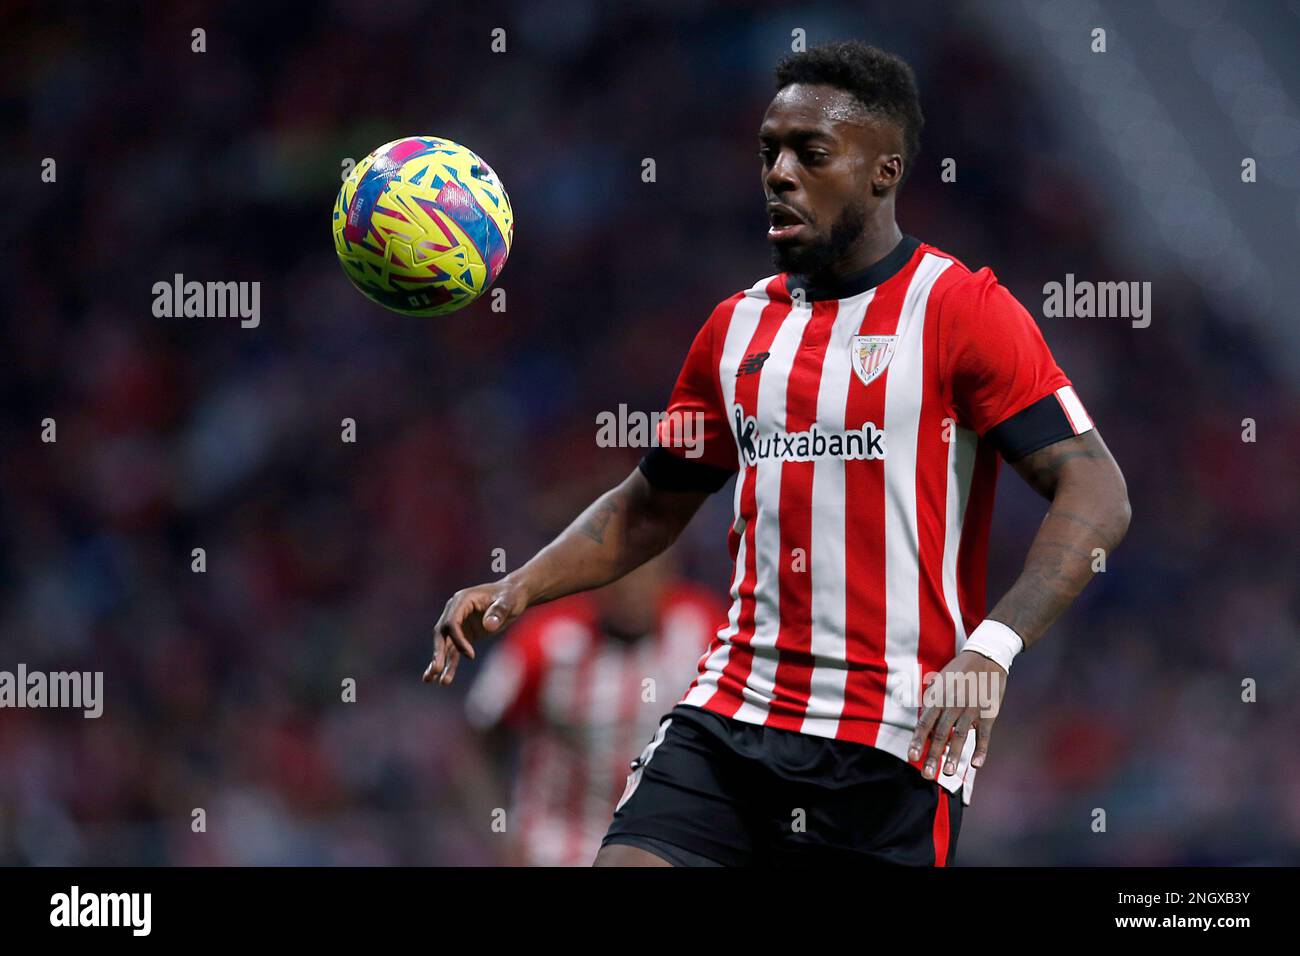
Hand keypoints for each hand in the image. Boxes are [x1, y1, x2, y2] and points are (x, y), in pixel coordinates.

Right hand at [423, 579, 528, 685]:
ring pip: (444, 645)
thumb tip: (488, 625)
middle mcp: (455, 611)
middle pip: (441, 633)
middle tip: (436, 670)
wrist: (513, 595)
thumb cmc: (511, 596)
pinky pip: (453, 651)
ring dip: (439, 662)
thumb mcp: (509, 601)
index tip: (471, 655)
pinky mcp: (463, 634)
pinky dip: (449, 664)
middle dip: (438, 652)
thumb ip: (499, 611)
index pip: (452, 622)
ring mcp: (458, 623)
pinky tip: (443, 679)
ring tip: (429, 680)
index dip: (458, 639)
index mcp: (462, 600)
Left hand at [906, 649, 1007, 779]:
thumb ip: (930, 702)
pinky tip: (976, 765)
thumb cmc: (958, 672)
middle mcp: (953, 703)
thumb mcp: (939, 682)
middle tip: (927, 775)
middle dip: (933, 755)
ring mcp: (972, 708)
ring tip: (949, 774)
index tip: (912, 757)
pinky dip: (982, 749)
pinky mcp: (989, 712)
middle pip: (941, 733)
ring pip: (961, 735)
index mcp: (939, 696)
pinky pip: (985, 734)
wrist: (986, 656)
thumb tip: (922, 724)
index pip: (925, 722)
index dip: (918, 741)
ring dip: (954, 755)